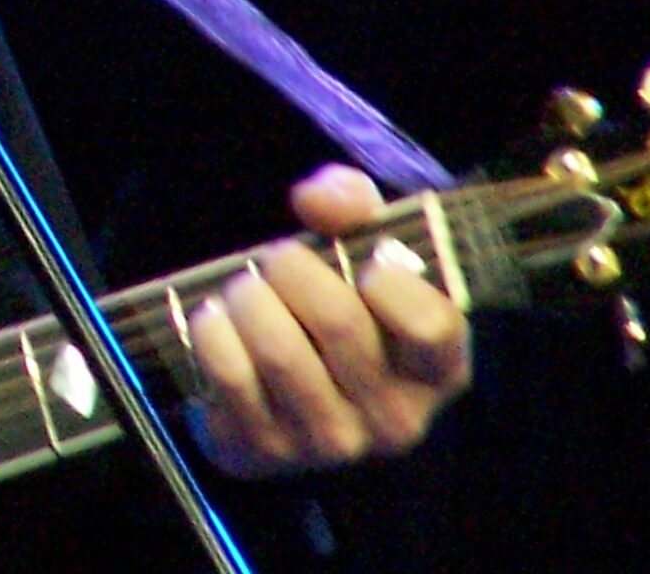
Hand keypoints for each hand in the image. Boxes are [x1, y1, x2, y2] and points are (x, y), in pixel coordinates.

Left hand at [187, 164, 471, 476]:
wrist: (270, 381)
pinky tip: (216, 319)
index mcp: (438, 370)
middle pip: (337, 321)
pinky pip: (229, 372)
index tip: (363, 262)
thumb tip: (318, 199)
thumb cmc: (330, 303)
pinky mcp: (265, 450)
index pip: (432, 327)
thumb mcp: (356, 247)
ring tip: (244, 290)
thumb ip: (351, 203)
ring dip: (247, 297)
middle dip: (290, 268)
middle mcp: (394, 419)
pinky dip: (212, 329)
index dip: (392, 282)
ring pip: (279, 349)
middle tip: (276, 259)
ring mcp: (329, 441)